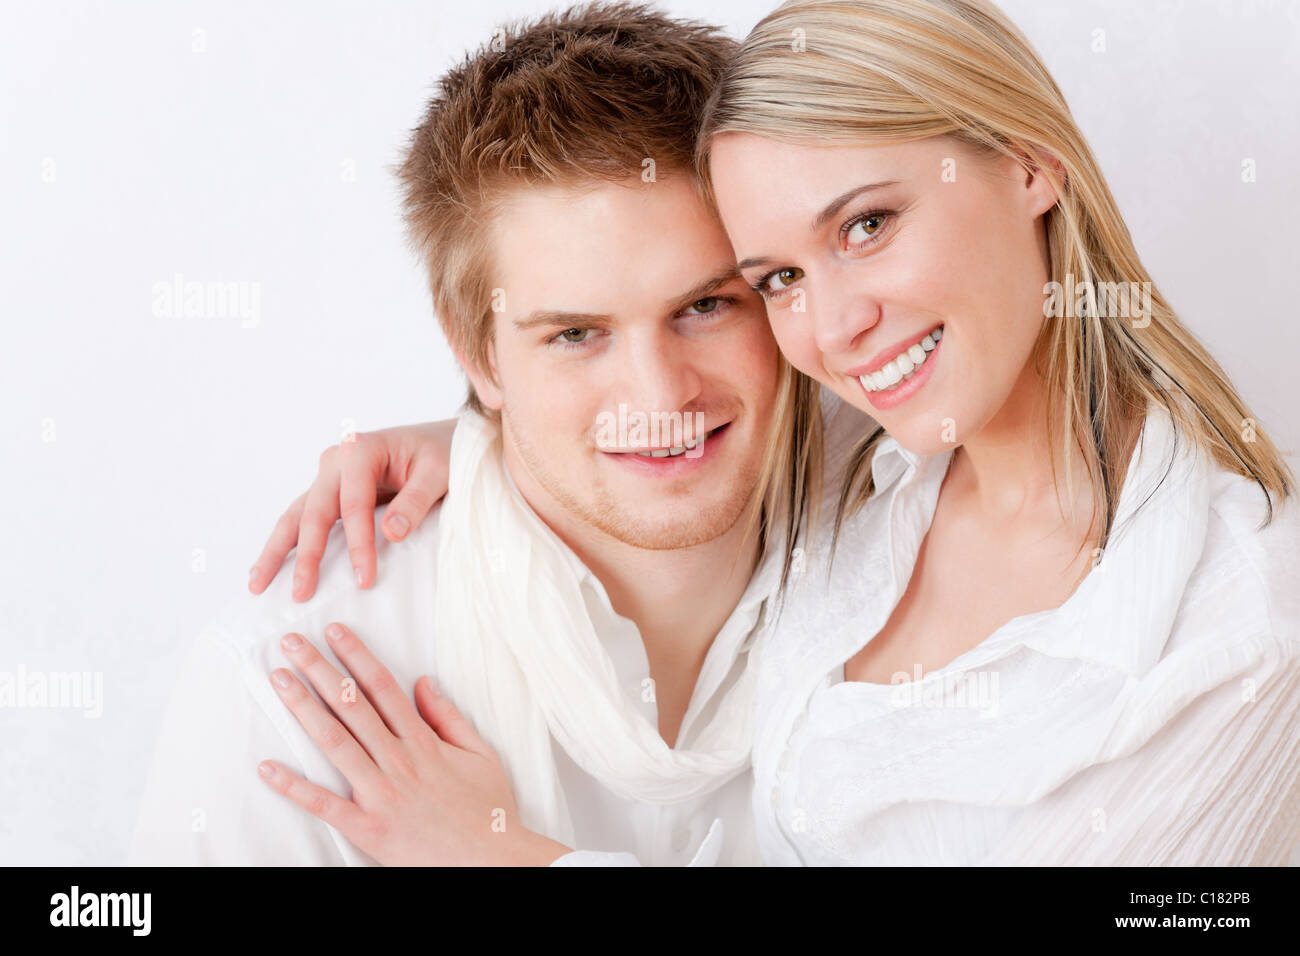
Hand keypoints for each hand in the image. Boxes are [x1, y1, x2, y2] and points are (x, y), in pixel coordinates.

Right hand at [249, 420, 456, 601]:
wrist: (442, 440)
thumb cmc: (443, 453)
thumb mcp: (439, 472)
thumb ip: (415, 501)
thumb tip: (391, 533)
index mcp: (361, 450)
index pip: (353, 504)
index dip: (358, 544)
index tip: (365, 579)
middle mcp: (337, 460)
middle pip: (314, 510)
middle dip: (307, 554)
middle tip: (302, 593)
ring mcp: (329, 475)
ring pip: (296, 514)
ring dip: (276, 550)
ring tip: (257, 585)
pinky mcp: (330, 490)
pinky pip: (303, 517)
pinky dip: (286, 543)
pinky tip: (270, 569)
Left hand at [256, 622, 569, 865]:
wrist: (492, 861)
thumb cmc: (488, 810)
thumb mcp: (481, 754)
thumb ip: (449, 717)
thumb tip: (423, 682)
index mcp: (423, 742)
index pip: (382, 687)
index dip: (356, 655)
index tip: (335, 632)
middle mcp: (398, 761)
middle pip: (351, 705)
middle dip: (319, 669)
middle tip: (291, 643)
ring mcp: (381, 794)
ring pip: (335, 742)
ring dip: (303, 708)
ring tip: (279, 681)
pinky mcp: (368, 828)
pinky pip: (325, 805)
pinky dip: (294, 787)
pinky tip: (268, 767)